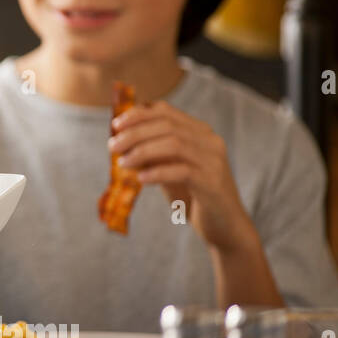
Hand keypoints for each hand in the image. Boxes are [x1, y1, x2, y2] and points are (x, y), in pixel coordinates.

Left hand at [109, 101, 255, 251]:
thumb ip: (151, 155)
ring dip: (142, 151)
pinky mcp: (212, 182)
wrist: (224, 226)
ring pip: (174, 144)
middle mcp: (210, 142)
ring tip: (123, 163)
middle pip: (167, 125)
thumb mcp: (168, 169)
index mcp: (200, 133)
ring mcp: (213, 161)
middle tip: (112, 146)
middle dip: (135, 133)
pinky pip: (181, 171)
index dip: (138, 115)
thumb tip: (120, 143)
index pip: (166, 112)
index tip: (115, 125)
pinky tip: (141, 179)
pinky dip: (157, 172)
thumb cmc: (192, 196)